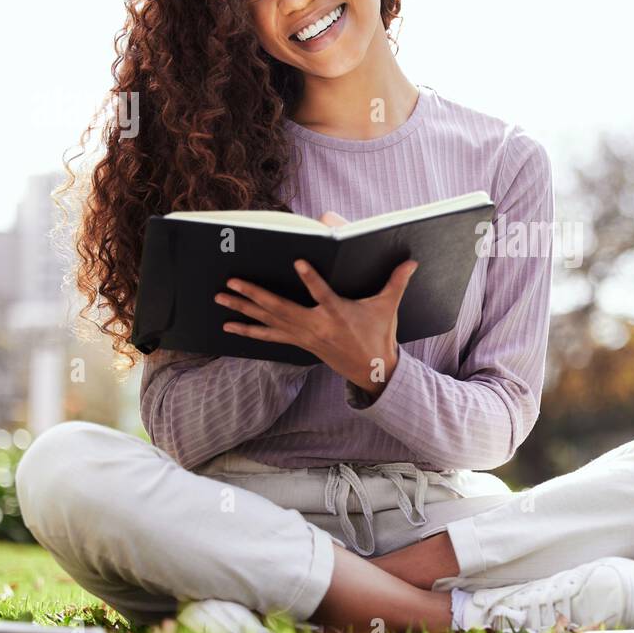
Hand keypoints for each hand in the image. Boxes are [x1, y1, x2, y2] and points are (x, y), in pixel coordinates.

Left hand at [214, 210, 419, 396]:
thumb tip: (412, 262)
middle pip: (281, 308)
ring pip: (269, 321)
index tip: (297, 262)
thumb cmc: (379, 334)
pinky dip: (249, 331)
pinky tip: (230, 325)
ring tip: (221, 299)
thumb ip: (397, 282)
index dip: (311, 279)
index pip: (322, 294)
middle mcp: (316, 326)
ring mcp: (305, 336)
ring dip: (243, 309)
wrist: (372, 370)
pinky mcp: (300, 343)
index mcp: (338, 314)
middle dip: (254, 294)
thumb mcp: (388, 307)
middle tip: (232, 282)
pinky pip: (269, 337)